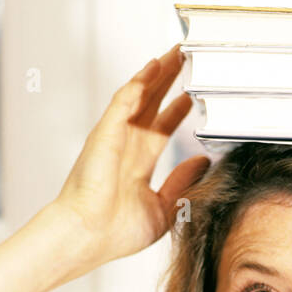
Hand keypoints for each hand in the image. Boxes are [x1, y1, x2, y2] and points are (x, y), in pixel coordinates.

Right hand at [50, 42, 209, 267]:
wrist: (89, 238)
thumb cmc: (116, 232)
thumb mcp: (164, 208)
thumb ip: (183, 183)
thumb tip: (203, 162)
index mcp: (138, 163)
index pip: (162, 128)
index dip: (178, 109)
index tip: (193, 95)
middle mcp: (127, 146)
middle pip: (151, 103)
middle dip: (169, 81)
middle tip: (186, 59)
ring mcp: (115, 138)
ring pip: (138, 96)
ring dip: (155, 74)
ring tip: (173, 53)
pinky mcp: (105, 134)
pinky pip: (121, 103)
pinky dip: (137, 84)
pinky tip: (151, 68)